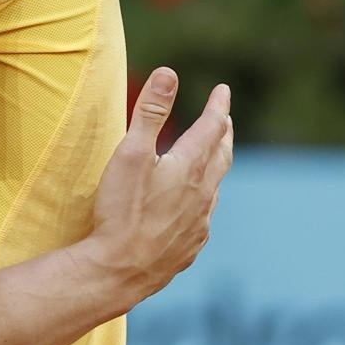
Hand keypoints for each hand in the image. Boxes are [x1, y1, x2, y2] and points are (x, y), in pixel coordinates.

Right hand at [74, 68, 233, 309]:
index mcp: (190, 167)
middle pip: (221, 156)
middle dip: (223, 134)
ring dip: (216, 167)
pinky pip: (204, 217)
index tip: (222, 91)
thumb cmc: (122, 209)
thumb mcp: (131, 153)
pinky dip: (204, 200)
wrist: (120, 270)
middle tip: (224, 119)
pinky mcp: (190, 247)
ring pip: (215, 188)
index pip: (212, 127)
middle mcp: (203, 195)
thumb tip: (169, 74)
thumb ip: (149, 112)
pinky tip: (194, 207)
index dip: (218, 106)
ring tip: (212, 159)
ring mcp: (199, 224)